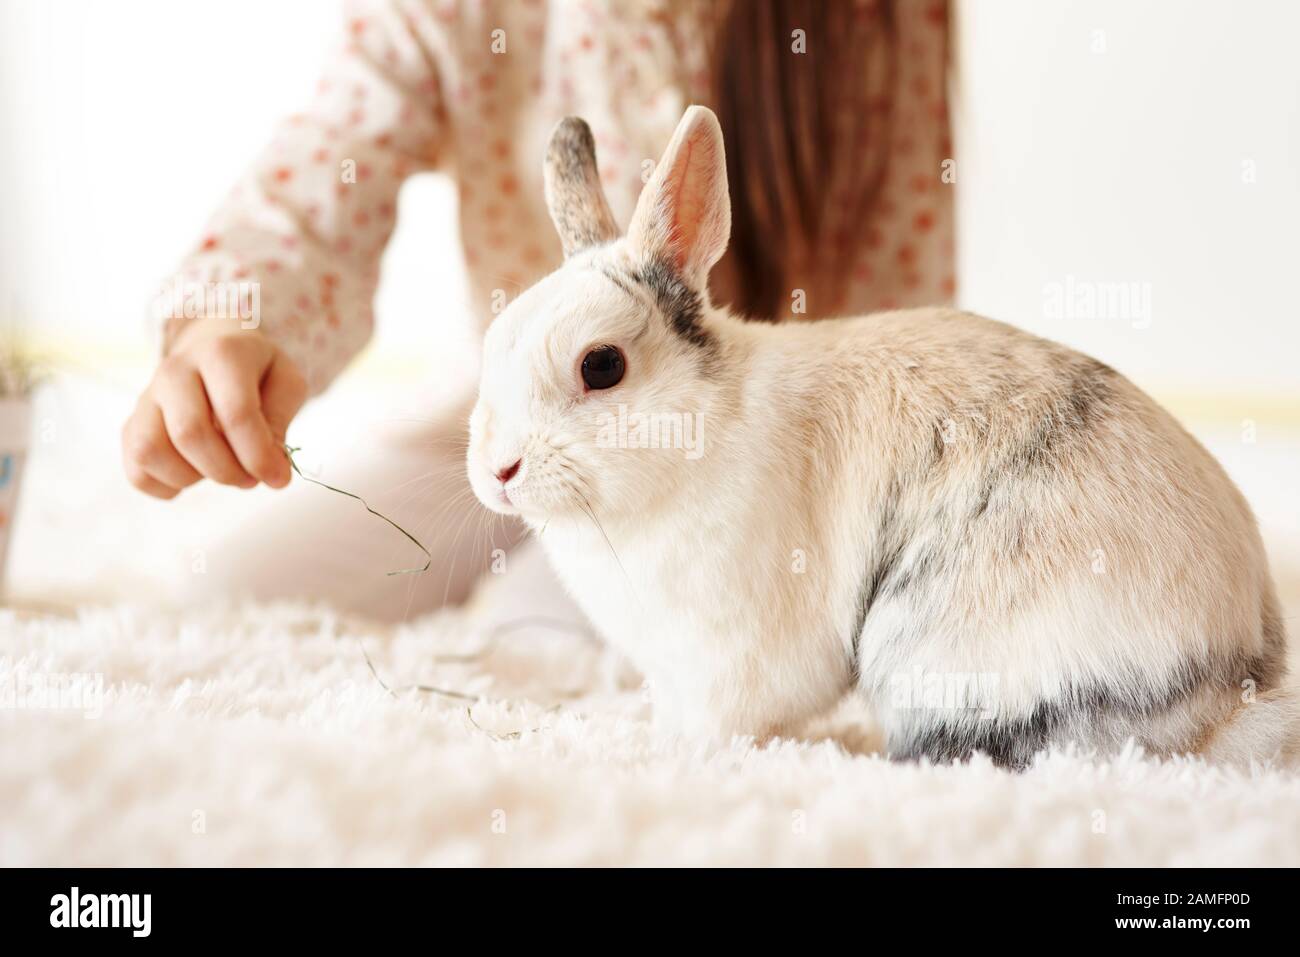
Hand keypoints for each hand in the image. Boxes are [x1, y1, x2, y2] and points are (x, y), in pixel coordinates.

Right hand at [122, 318, 307, 498]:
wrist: (212, 344)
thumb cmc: (256, 371)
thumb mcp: (285, 382)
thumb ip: (279, 420)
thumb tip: (272, 468)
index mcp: (220, 354)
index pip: (235, 414)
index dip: (259, 456)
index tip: (278, 478)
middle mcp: (175, 370)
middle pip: (189, 433)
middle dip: (227, 470)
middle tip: (250, 477)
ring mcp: (146, 398)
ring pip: (150, 450)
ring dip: (191, 477)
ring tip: (219, 470)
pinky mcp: (131, 425)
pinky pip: (135, 470)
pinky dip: (165, 486)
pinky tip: (194, 474)